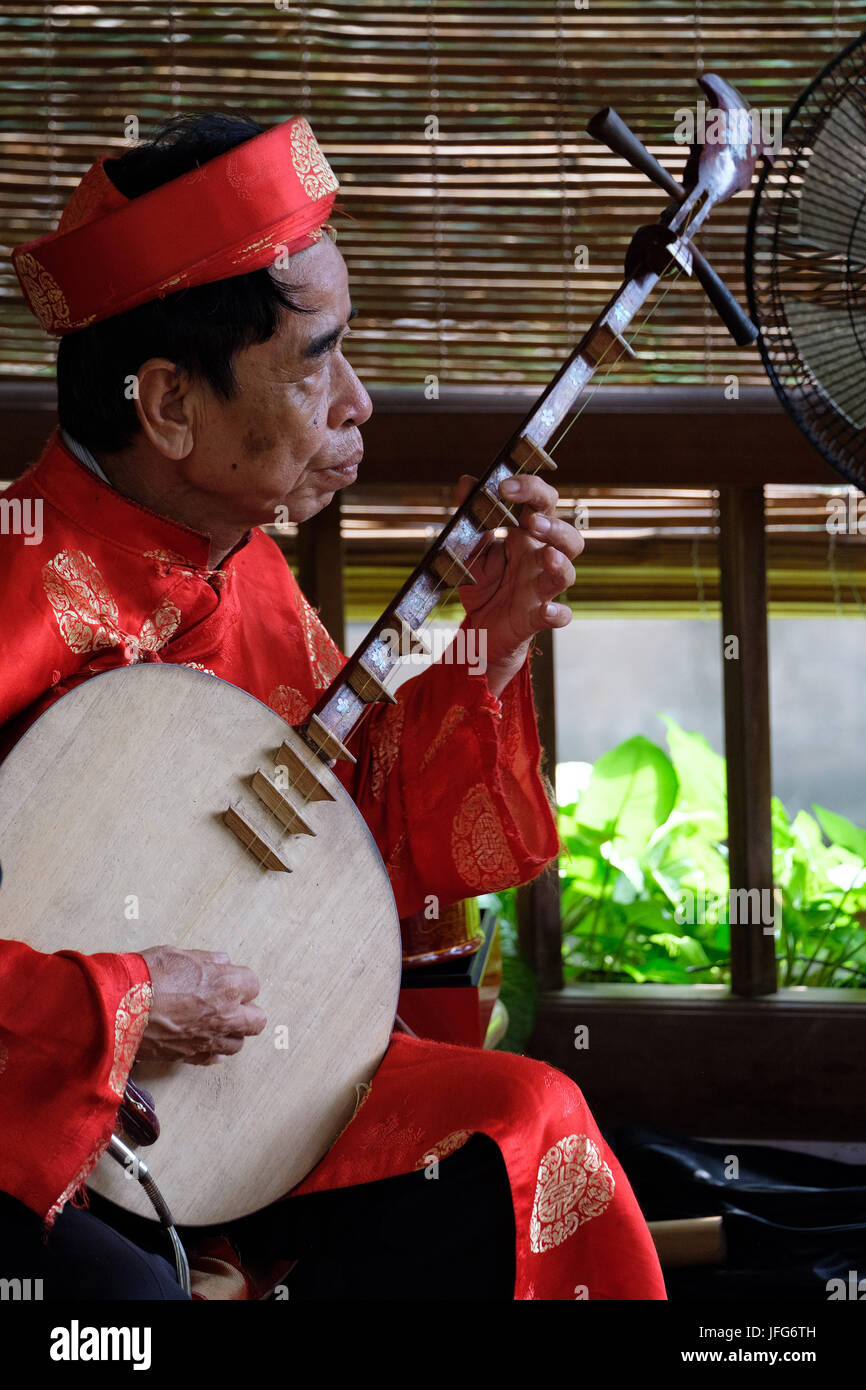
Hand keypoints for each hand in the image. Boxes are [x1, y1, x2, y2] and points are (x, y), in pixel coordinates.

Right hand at [137, 946, 266, 1066]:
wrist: (117, 1008)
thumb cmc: (146, 976)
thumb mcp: (177, 955)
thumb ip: (205, 960)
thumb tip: (220, 962)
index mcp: (227, 985)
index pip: (253, 984)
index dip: (239, 980)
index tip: (226, 978)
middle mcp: (225, 1015)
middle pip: (256, 1020)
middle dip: (246, 1010)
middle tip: (228, 1003)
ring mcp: (209, 1039)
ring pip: (237, 1043)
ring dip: (230, 1032)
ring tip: (213, 1022)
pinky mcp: (190, 1056)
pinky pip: (213, 1058)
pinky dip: (211, 1050)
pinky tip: (202, 1039)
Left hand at [453, 471, 583, 696]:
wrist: (480, 629)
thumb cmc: (483, 584)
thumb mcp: (468, 550)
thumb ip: (471, 519)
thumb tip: (467, 482)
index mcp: (525, 536)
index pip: (540, 504)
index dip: (530, 490)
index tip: (505, 486)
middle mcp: (540, 559)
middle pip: (567, 536)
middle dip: (554, 526)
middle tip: (531, 521)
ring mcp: (542, 588)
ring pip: (567, 572)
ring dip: (560, 562)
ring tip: (547, 555)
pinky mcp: (539, 616)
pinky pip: (560, 615)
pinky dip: (557, 613)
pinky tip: (547, 610)